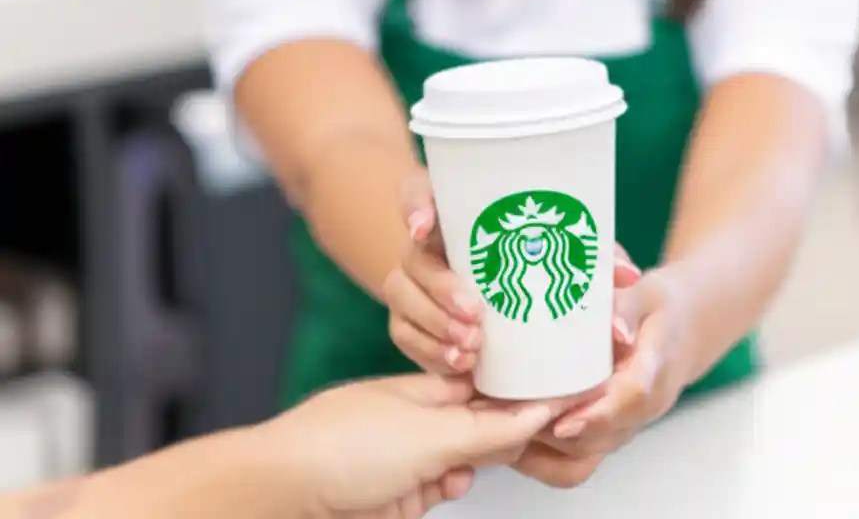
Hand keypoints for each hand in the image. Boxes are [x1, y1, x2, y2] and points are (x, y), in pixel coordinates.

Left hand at [260, 374, 571, 516]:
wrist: (278, 496)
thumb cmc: (337, 447)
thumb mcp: (431, 433)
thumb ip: (488, 428)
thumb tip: (539, 411)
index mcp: (420, 388)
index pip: (482, 388)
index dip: (517, 397)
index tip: (555, 404)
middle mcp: (412, 420)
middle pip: (475, 428)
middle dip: (500, 437)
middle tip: (539, 438)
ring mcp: (401, 459)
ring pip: (459, 463)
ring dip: (470, 469)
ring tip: (470, 470)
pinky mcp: (392, 496)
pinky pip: (436, 490)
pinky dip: (446, 491)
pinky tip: (445, 489)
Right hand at [386, 168, 643, 375]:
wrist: (528, 297)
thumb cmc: (550, 260)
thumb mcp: (573, 254)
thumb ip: (596, 258)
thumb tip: (626, 276)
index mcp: (456, 209)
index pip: (419, 190)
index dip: (414, 204)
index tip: (424, 227)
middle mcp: (428, 243)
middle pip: (413, 256)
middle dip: (440, 287)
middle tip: (476, 314)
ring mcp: (415, 281)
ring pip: (402, 296)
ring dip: (433, 323)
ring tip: (471, 347)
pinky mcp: (412, 318)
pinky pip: (404, 333)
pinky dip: (428, 350)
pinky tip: (458, 364)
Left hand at [513, 275, 691, 487]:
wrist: (685, 330)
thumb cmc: (661, 308)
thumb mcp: (647, 293)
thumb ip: (626, 306)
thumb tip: (614, 329)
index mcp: (657, 365)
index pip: (632, 396)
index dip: (596, 412)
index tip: (564, 421)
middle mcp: (644, 406)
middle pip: (601, 435)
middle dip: (555, 430)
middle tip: (509, 413)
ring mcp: (627, 424)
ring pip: (587, 454)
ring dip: (546, 445)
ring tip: (506, 420)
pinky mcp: (611, 432)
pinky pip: (579, 460)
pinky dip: (546, 454)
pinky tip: (517, 431)